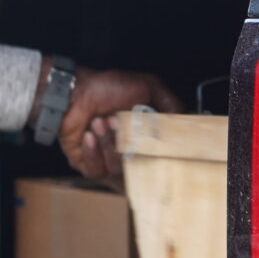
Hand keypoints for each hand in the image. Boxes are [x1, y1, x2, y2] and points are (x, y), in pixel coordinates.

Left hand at [57, 65, 181, 179]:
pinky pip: (96, 171)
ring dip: (107, 142)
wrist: (73, 92)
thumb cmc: (106, 88)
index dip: (154, 147)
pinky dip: (93, 153)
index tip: (148, 133)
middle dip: (126, 141)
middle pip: (137, 162)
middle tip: (114, 120)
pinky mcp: (86, 164)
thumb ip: (170, 102)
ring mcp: (105, 157)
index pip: (156, 154)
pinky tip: (88, 136)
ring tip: (98, 121)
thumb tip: (185, 117)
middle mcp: (124, 148)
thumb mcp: (147, 86)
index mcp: (141, 134)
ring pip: (116, 166)